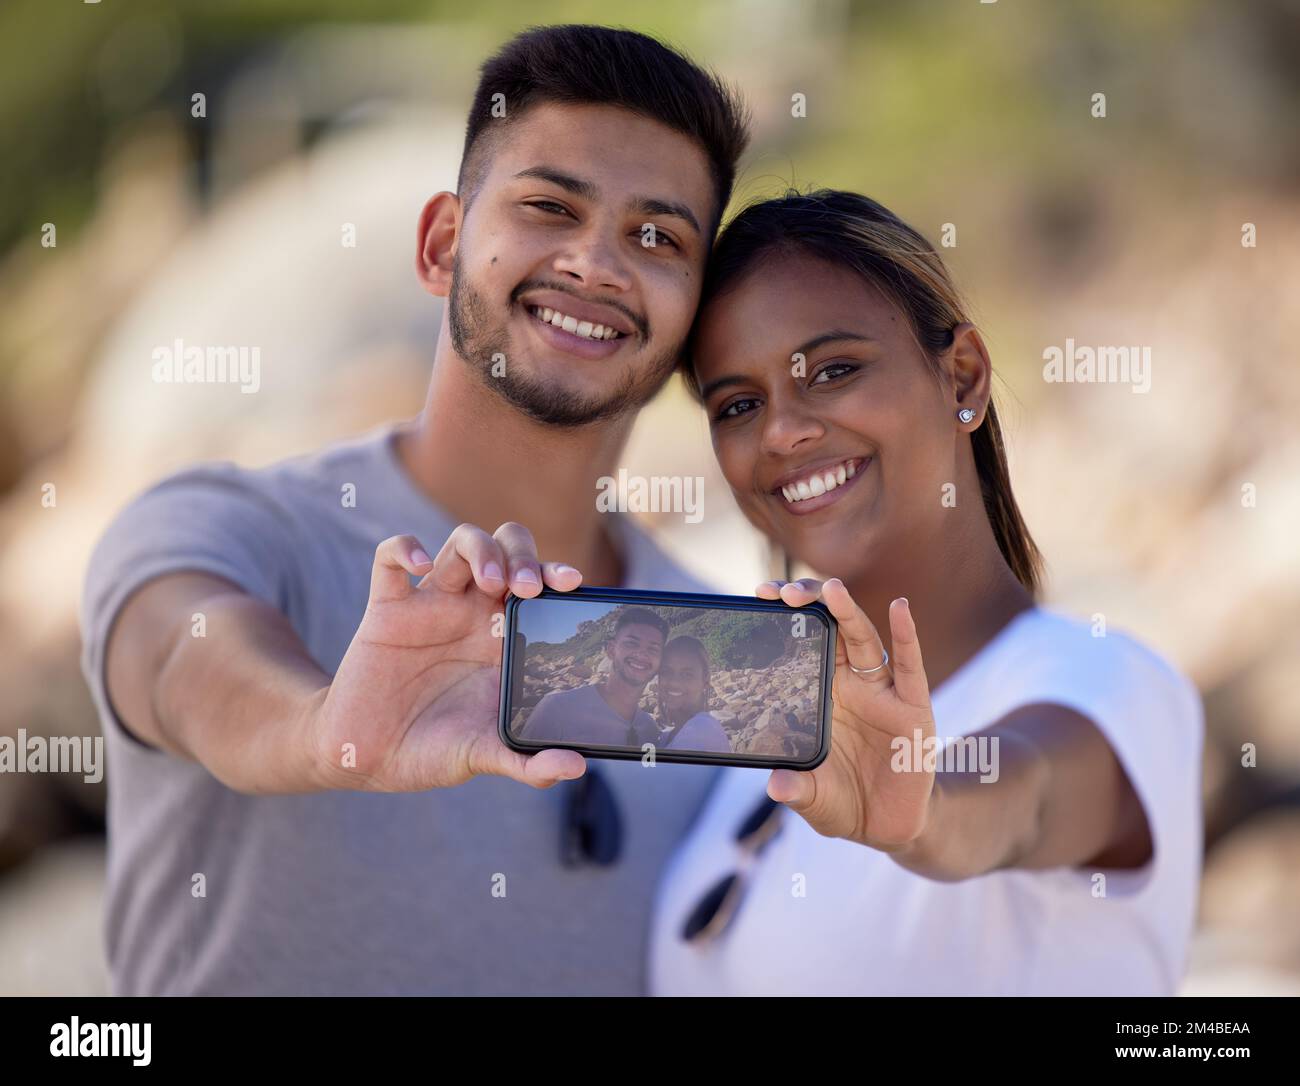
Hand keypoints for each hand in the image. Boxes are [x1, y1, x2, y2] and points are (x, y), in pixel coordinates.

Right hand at [306, 522, 586, 791]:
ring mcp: (430, 605)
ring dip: (481, 549)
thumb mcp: (484, 755)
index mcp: (503, 636)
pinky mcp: (386, 609)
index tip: (572, 584)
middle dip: (522, 554)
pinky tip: (420, 566)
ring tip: (491, 580)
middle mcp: (471, 611)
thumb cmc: (433, 750)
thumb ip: (529, 763)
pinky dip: (405, 549)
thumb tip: (577, 768)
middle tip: (527, 587)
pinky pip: (390, 558)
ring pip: (461, 542)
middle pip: (506, 548)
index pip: (539, 583)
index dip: (556, 573)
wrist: (369, 759)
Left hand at [757, 577, 936, 850]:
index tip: (759, 597)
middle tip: (783, 592)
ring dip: (848, 612)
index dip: (784, 620)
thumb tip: (775, 785)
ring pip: (864, 640)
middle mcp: (850, 686)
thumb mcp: (814, 799)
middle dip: (809, 604)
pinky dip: (906, 635)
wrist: (888, 826)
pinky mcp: (913, 707)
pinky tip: (900, 608)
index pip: (800, 644)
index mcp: (821, 696)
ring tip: (832, 590)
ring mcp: (882, 693)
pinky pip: (909, 665)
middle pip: (830, 630)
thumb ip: (797, 790)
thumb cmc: (843, 803)